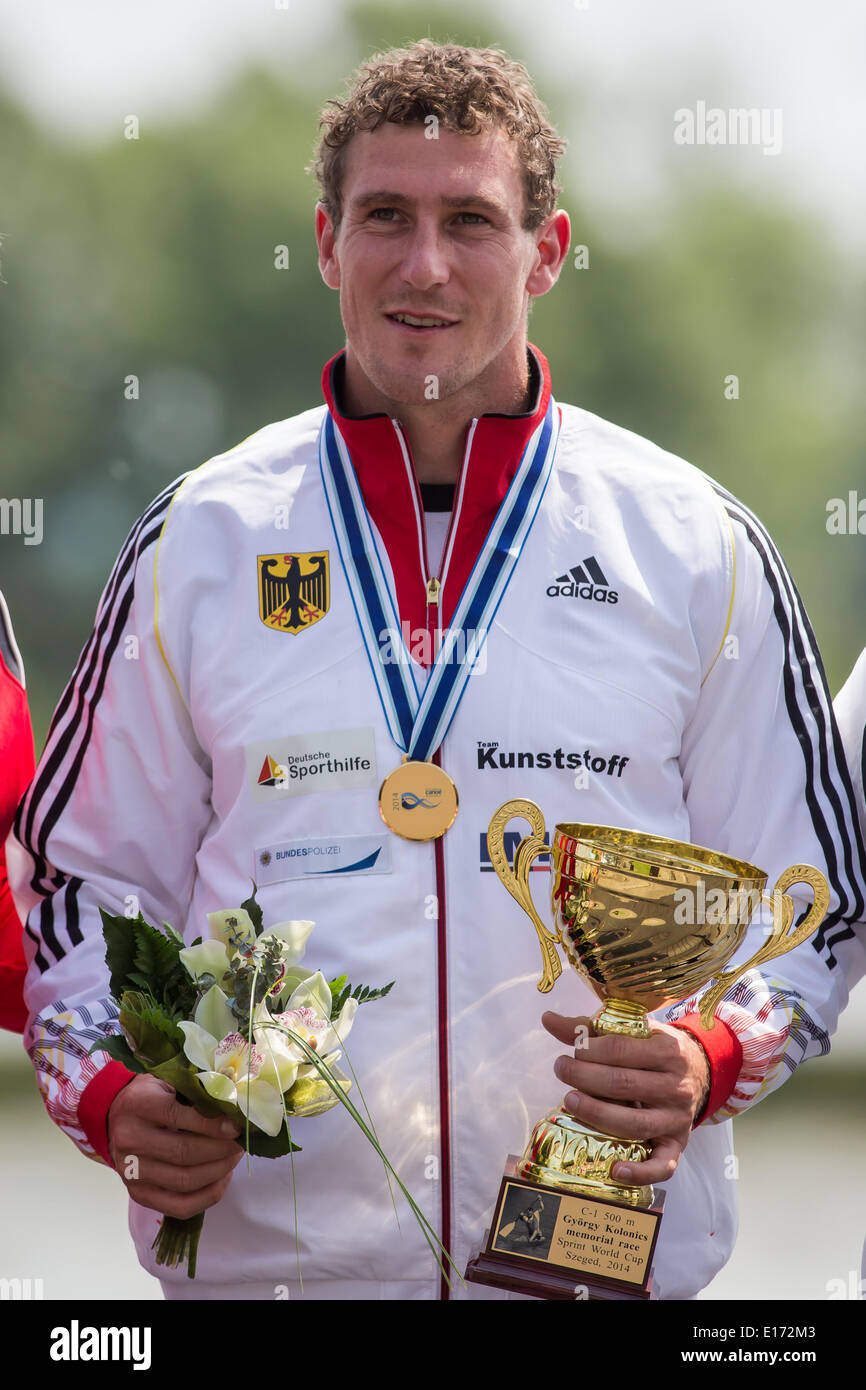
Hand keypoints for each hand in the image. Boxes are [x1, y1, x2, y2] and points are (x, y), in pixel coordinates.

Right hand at [107, 1074, 243, 1218]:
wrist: (115, 1116)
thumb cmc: (151, 1096)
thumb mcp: (169, 1083)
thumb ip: (196, 1094)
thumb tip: (234, 1108)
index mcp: (138, 1105)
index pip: (180, 1118)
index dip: (213, 1124)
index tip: (236, 1126)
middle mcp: (129, 1140)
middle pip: (184, 1153)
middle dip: (221, 1149)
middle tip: (241, 1143)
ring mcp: (131, 1172)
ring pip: (184, 1181)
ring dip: (219, 1171)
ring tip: (234, 1157)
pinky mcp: (138, 1194)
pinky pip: (180, 1206)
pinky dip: (208, 1196)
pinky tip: (223, 1178)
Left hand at [542, 1012, 710, 1186]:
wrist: (702, 1072)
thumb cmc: (656, 1050)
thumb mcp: (634, 1032)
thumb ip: (591, 1027)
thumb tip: (548, 1019)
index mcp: (668, 1050)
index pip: (620, 1049)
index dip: (589, 1050)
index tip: (571, 1050)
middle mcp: (676, 1086)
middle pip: (622, 1084)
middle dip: (584, 1077)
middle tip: (560, 1069)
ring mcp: (678, 1119)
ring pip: (635, 1124)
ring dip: (597, 1115)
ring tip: (569, 1101)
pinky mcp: (678, 1145)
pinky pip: (662, 1165)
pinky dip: (640, 1172)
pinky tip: (614, 1170)